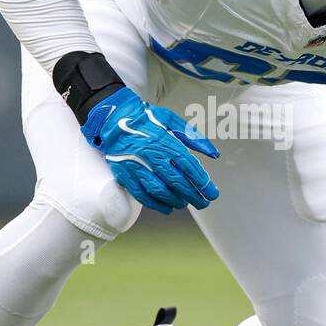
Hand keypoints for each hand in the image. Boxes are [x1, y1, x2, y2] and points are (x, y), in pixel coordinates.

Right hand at [81, 86, 218, 214]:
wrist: (112, 118)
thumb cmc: (145, 118)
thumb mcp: (170, 120)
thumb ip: (193, 136)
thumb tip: (214, 154)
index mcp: (163, 140)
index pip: (187, 165)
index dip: (202, 181)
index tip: (212, 192)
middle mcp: (149, 154)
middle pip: (176, 181)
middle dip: (193, 195)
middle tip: (204, 203)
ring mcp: (135, 165)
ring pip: (159, 190)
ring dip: (175, 200)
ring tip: (185, 203)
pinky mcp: (124, 173)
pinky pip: (141, 194)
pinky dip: (156, 204)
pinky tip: (167, 207)